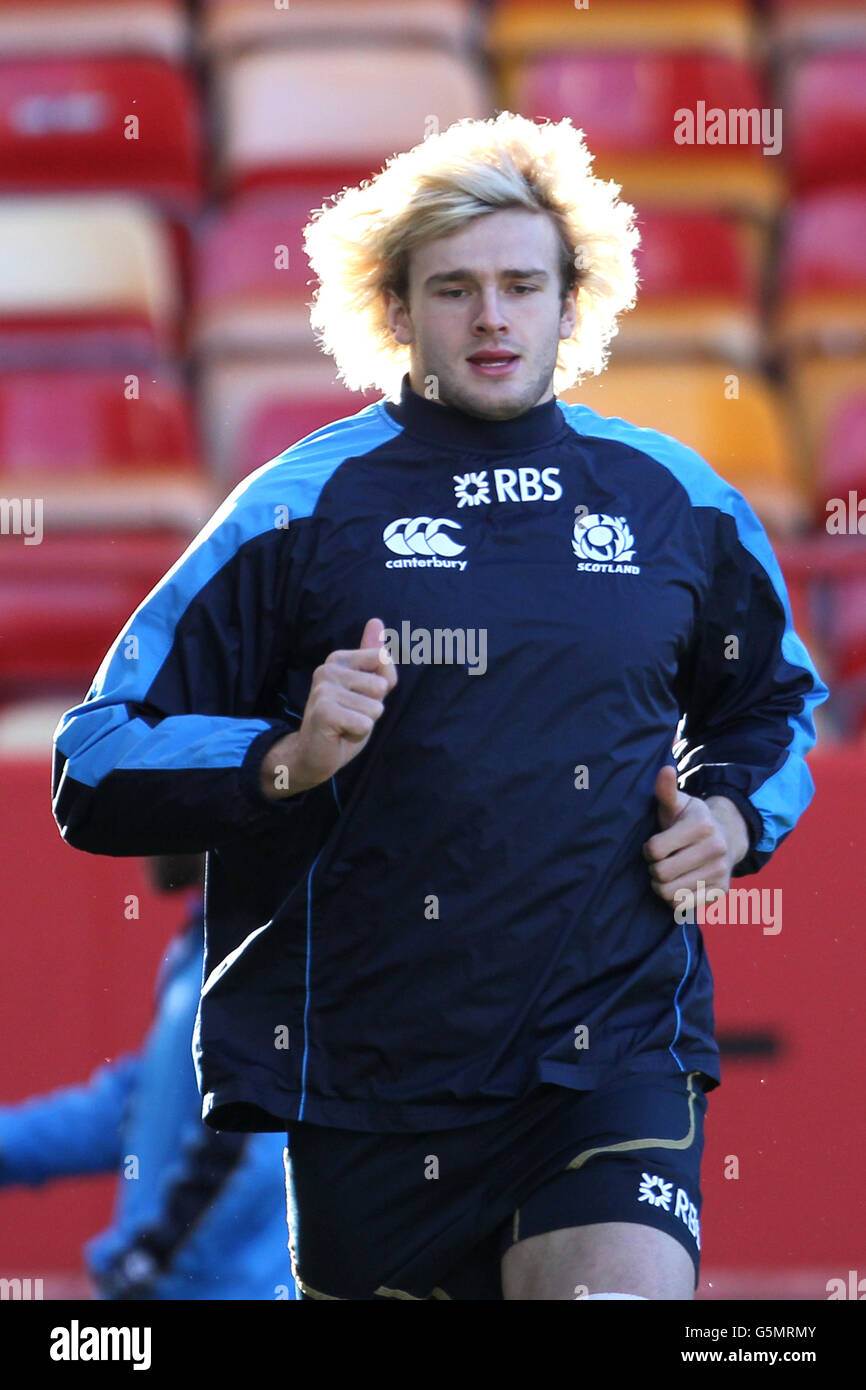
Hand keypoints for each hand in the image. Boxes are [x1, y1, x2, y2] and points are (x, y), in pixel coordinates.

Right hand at [259, 617, 396, 799]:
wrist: (313, 754)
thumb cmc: (344, 720)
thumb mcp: (366, 688)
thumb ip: (373, 657)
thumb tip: (376, 621)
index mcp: (338, 659)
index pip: (384, 660)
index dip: (381, 687)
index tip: (359, 698)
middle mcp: (328, 669)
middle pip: (381, 685)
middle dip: (373, 708)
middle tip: (350, 715)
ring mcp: (323, 689)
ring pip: (375, 707)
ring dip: (365, 722)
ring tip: (344, 724)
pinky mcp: (324, 711)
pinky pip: (365, 723)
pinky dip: (357, 734)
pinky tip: (339, 734)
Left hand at [642, 766, 748, 905]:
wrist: (727, 837)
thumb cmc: (691, 821)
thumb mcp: (679, 804)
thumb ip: (666, 790)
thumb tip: (665, 769)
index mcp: (702, 826)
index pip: (654, 850)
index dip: (648, 850)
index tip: (654, 846)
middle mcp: (716, 849)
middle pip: (660, 874)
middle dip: (653, 869)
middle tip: (659, 862)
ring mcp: (721, 872)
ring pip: (670, 893)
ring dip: (661, 886)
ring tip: (666, 874)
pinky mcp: (721, 891)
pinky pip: (683, 906)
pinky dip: (674, 899)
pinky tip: (678, 885)